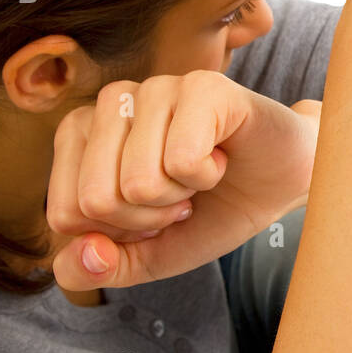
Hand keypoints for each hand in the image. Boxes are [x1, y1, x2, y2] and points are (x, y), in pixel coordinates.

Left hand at [47, 70, 319, 289]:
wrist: (285, 182)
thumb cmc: (215, 207)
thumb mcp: (154, 253)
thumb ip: (105, 266)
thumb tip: (82, 256)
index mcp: (81, 136)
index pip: (65, 215)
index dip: (119, 235)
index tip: (153, 213)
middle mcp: (111, 102)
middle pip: (96, 200)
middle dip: (148, 220)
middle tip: (181, 198)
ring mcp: (155, 88)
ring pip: (136, 182)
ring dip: (180, 196)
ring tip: (200, 175)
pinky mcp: (201, 86)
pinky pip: (180, 160)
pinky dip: (207, 176)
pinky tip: (221, 157)